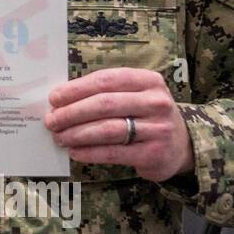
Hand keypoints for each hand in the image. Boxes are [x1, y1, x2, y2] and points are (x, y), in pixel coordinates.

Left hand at [44, 67, 194, 181]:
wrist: (181, 145)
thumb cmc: (145, 115)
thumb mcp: (135, 95)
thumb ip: (105, 92)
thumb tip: (60, 100)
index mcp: (148, 80)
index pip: (106, 80)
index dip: (76, 89)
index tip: (54, 98)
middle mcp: (156, 102)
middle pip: (104, 104)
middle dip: (71, 113)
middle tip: (52, 121)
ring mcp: (157, 128)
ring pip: (107, 129)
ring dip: (77, 134)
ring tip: (59, 137)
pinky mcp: (153, 153)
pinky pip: (113, 152)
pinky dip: (89, 152)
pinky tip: (74, 151)